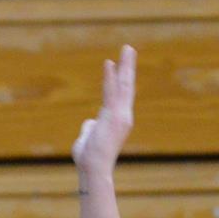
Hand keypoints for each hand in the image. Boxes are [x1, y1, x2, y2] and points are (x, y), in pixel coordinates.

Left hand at [72, 45, 135, 176]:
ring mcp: (120, 116)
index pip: (121, 94)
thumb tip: (89, 122)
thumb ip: (90, 127)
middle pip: (127, 86)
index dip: (121, 78)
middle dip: (128, 66)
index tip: (120, 64)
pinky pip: (111, 92)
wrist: (93, 169)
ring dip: (125, 66)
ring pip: (123, 86)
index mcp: (118, 120)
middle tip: (129, 48)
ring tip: (127, 48)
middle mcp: (123, 116)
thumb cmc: (89, 158)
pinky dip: (110, 77)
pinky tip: (109, 63)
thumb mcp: (89, 137)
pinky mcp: (112, 117)